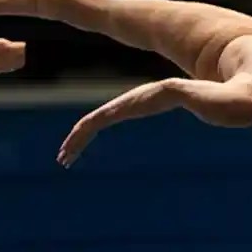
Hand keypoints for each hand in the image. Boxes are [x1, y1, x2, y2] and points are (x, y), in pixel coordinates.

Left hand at [57, 80, 175, 167]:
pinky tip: (71, 148)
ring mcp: (113, 108)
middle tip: (63, 159)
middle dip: (73, 143)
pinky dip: (79, 138)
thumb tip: (188, 122)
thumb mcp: (167, 112)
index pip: (95, 123)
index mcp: (122, 108)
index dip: (83, 137)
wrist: (175, 91)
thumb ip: (168, 115)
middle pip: (86, 125)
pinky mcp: (114, 111)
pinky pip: (90, 125)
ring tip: (63, 159)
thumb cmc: (178, 101)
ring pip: (85, 127)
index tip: (74, 150)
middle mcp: (114, 107)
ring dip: (72, 143)